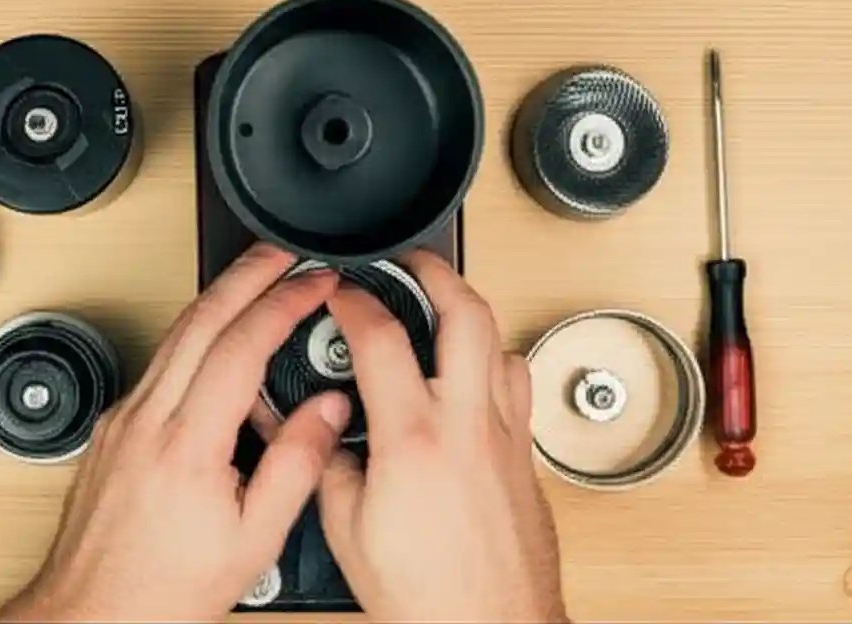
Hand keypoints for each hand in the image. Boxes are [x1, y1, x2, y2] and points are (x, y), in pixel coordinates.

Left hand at [0, 243, 351, 622]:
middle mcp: (146, 420)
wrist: (91, 613)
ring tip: (260, 279)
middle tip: (285, 250)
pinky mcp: (112, 428)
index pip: (240, 345)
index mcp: (188, 445)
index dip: (283, 301)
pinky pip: (161, 362)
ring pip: (175, 335)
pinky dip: (198, 335)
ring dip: (220, 297)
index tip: (315, 280)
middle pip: (198, 317)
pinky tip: (220, 340)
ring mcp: (123, 420)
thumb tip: (326, 411)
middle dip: (247, 272)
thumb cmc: (163, 589)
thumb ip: (296, 467)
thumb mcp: (252, 542)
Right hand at [319, 250, 566, 622]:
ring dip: (470, 315)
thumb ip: (330, 465)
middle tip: (411, 261)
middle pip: (467, 313)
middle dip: (437, 270)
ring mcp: (505, 437)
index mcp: (414, 439)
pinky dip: (494, 362)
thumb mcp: (346, 529)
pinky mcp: (525, 457)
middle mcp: (469, 426)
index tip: (340, 291)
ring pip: (502, 344)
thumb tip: (326, 432)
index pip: (381, 337)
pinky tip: (474, 374)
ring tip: (441, 311)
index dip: (354, 300)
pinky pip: (517, 386)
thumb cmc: (428, 595)